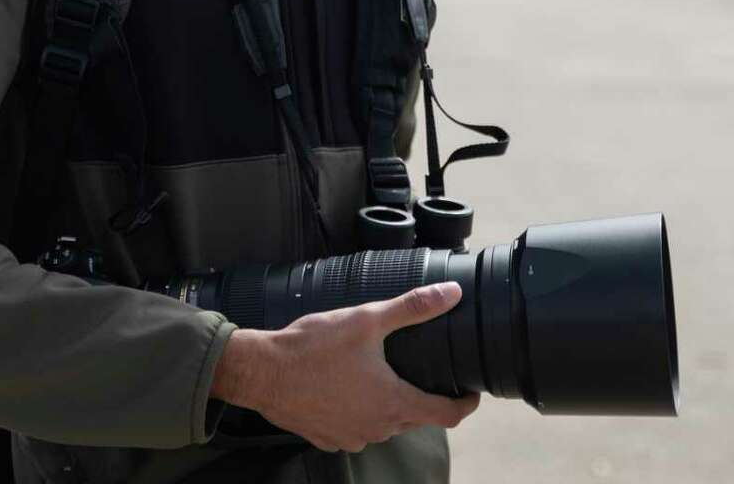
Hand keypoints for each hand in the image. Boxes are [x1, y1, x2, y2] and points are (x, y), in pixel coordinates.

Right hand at [210, 282, 481, 452]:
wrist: (263, 372)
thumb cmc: (313, 347)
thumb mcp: (367, 320)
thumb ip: (413, 308)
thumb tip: (450, 295)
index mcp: (394, 402)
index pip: (447, 415)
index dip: (465, 404)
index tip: (471, 392)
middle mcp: (377, 428)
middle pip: (414, 418)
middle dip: (420, 396)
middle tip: (416, 370)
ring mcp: (352, 437)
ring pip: (383, 424)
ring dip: (385, 404)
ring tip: (375, 374)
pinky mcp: (328, 439)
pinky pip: (354, 428)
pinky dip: (356, 412)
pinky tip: (344, 388)